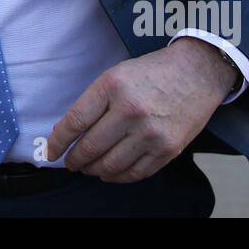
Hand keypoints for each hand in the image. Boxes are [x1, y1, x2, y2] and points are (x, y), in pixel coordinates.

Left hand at [45, 38, 235, 182]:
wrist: (197, 71)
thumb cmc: (152, 72)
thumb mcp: (116, 75)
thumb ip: (94, 102)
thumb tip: (69, 132)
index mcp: (112, 86)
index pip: (75, 121)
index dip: (58, 141)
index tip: (51, 152)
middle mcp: (131, 110)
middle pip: (91, 147)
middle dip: (75, 160)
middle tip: (71, 163)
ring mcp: (151, 133)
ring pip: (111, 166)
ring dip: (95, 170)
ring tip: (89, 168)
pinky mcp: (169, 149)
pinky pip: (136, 173)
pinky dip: (119, 177)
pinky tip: (111, 173)